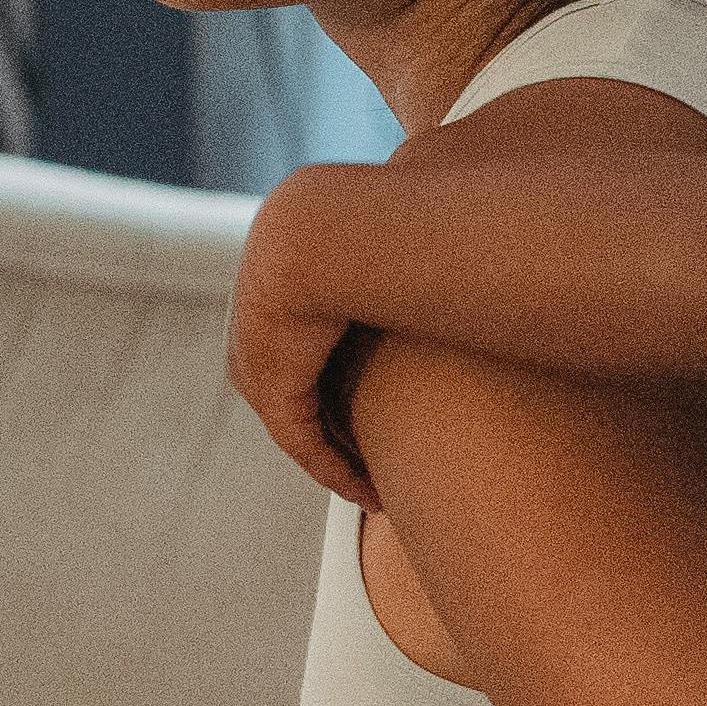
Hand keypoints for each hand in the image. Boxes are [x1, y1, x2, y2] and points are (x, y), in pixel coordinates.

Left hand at [231, 179, 380, 507]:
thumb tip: (449, 212)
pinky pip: (304, 442)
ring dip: (341, 459)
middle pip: (304, 391)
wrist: (325, 227)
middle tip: (383, 462)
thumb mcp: (387, 232)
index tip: (387, 408)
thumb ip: (404, 238)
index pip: (311, 345)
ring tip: (380, 489)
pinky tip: (371, 493)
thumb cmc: (373, 215)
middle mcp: (257, 324)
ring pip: (304, 424)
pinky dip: (337, 470)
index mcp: (278, 277)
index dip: (350, 384)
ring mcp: (257, 357)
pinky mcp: (270, 387)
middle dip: (343, 430)